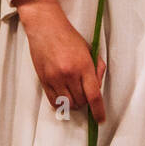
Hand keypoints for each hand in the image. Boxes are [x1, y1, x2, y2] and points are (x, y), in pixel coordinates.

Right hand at [23, 8, 105, 122]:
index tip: (100, 118)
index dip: (98, 111)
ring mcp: (55, 78)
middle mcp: (69, 74)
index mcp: (83, 65)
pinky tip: (64, 98)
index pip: (94, 95)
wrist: (46, 27)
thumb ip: (97, 68)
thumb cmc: (67, 36)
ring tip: (75, 94)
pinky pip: (53, 102)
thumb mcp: (89, 49)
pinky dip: (61, 104)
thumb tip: (98, 86)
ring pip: (68, 104)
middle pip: (81, 102)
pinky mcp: (44, 80)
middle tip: (85, 94)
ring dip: (74, 104)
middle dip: (86, 102)